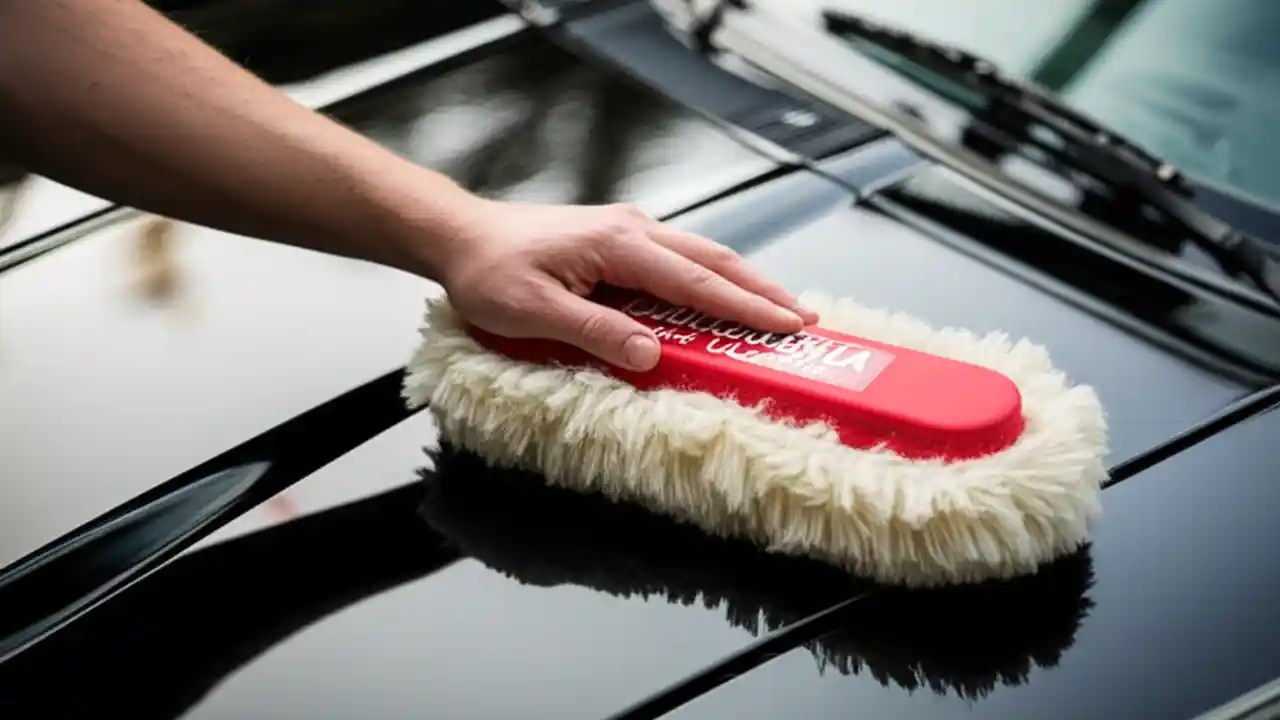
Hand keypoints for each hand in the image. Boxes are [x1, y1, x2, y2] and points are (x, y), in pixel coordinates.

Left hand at [433, 199, 818, 371]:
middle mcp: (632, 230)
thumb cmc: (490, 272)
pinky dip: (710, 281)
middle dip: (762, 290)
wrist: (460, 236)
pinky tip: (719, 300)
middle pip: (713, 261)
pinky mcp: (618, 241)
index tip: (787, 325)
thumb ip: (597, 332)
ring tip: (776, 310)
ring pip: (700, 256)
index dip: (746, 306)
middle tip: (803, 319)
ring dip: (740, 283)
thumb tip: (652, 353)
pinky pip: (677, 261)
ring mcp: (627, 232)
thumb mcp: (535, 313)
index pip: (697, 281)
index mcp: (619, 245)